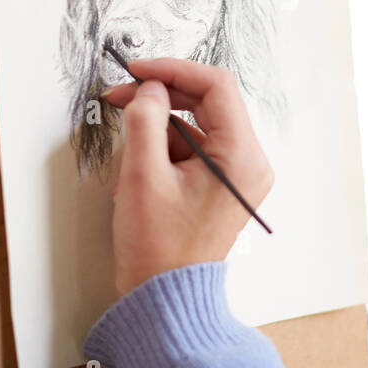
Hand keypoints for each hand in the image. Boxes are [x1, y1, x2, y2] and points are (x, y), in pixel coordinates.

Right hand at [101, 58, 274, 294]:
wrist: (163, 298)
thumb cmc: (158, 248)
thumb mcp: (142, 175)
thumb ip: (145, 120)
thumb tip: (149, 88)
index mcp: (241, 156)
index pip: (216, 86)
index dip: (173, 69)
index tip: (137, 70)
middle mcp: (248, 161)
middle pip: (206, 102)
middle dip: (160, 96)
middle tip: (120, 97)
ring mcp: (235, 173)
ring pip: (193, 124)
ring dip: (156, 131)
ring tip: (128, 164)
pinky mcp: (220, 183)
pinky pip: (191, 148)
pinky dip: (161, 151)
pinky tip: (137, 176)